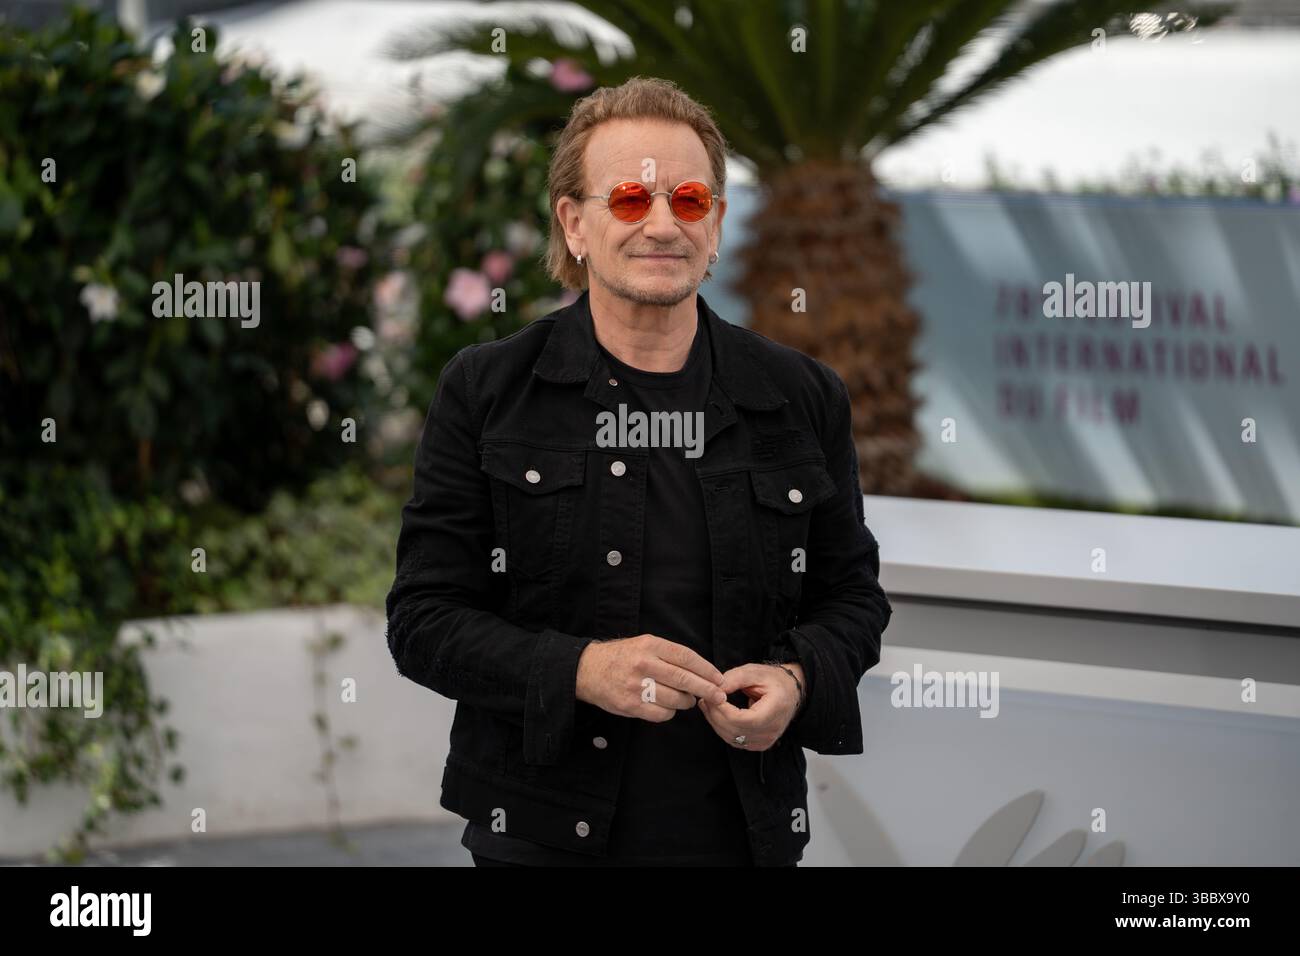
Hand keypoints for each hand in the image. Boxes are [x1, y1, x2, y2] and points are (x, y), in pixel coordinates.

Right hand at [576, 634, 726, 721]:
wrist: (587, 670)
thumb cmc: (621, 657)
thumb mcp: (643, 644)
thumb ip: (668, 655)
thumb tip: (701, 671)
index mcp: (650, 645)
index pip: (686, 657)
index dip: (706, 669)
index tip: (718, 678)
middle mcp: (644, 664)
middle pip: (684, 679)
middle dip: (706, 689)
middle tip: (719, 696)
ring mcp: (636, 686)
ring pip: (675, 699)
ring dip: (686, 702)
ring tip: (686, 699)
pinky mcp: (630, 705)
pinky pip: (661, 714)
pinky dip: (670, 712)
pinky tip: (667, 706)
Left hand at [697, 662, 802, 750]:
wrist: (790, 691)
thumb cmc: (774, 680)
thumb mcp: (754, 672)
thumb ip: (733, 678)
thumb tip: (714, 689)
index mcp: (773, 711)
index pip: (742, 719)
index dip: (722, 710)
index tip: (710, 696)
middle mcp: (771, 730)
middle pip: (734, 731)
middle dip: (715, 715)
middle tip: (705, 699)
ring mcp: (766, 740)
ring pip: (732, 738)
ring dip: (716, 723)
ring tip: (708, 705)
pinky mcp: (759, 744)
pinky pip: (736, 741)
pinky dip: (723, 729)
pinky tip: (717, 715)